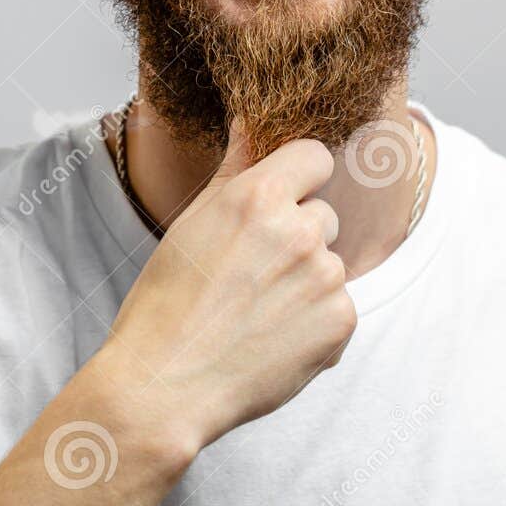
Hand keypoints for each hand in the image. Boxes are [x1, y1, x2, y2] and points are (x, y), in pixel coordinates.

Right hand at [97, 117, 354, 459]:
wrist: (165, 386)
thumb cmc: (164, 302)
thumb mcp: (191, 224)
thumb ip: (234, 168)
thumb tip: (250, 120)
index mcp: (258, 197)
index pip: (315, 156)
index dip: (297, 178)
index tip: (278, 201)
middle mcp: (300, 232)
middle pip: (323, 215)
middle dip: (296, 237)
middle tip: (249, 274)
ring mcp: (326, 280)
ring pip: (329, 265)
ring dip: (305, 282)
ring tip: (255, 312)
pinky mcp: (341, 324)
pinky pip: (338, 308)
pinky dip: (313, 323)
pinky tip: (271, 340)